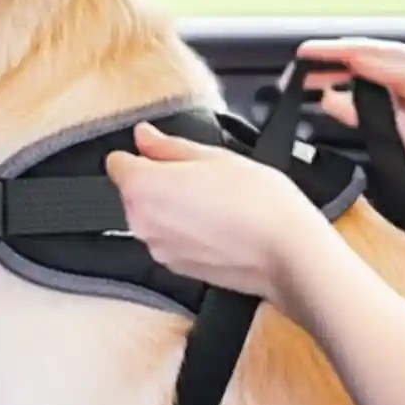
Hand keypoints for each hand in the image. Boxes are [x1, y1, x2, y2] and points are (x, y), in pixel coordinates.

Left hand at [105, 123, 335, 302]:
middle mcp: (141, 222)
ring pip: (152, 218)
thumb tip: (143, 136)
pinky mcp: (177, 269)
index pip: (117, 163)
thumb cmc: (258, 202)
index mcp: (144, 187)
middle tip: (202, 178)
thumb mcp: (215, 156)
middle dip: (159, 182)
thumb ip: (169, 146)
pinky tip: (217, 226)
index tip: (164, 154)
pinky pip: (169, 241)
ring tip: (214, 203)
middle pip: (133, 193)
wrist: (287, 252)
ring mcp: (158, 249)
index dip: (141, 155)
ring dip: (172, 209)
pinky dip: (184, 233)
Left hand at [299, 37, 404, 174]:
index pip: (357, 59)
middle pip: (371, 51)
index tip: (300, 58)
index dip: (329, 57)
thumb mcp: (380, 124)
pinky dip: (391, 71)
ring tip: (334, 54)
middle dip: (338, 50)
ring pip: (392, 57)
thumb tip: (324, 97)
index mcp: (395, 74)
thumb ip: (352, 110)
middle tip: (307, 52)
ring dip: (362, 53)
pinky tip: (371, 69)